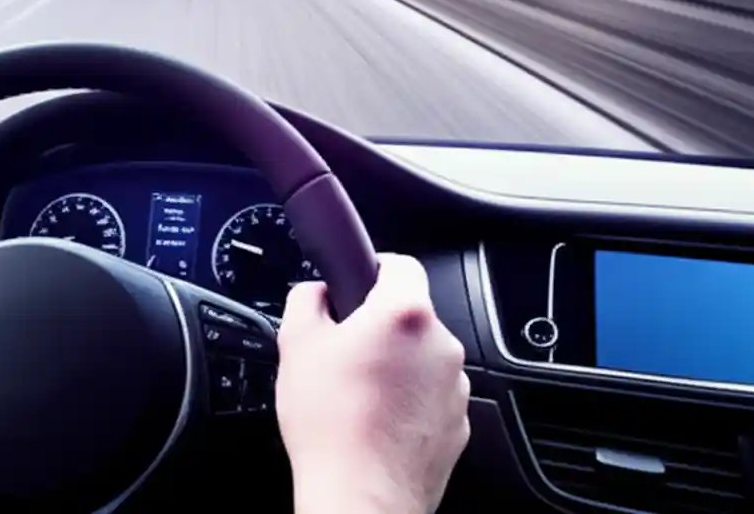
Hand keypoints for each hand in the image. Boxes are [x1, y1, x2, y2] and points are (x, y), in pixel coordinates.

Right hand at [276, 254, 468, 513]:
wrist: (361, 495)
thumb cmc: (331, 424)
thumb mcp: (295, 344)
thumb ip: (306, 300)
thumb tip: (315, 293)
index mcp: (404, 313)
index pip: (399, 263)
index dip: (373, 268)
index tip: (357, 283)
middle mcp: (441, 344)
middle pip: (410, 314)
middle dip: (378, 326)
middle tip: (343, 349)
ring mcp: (454, 386)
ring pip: (421, 357)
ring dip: (395, 365)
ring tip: (356, 392)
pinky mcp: (458, 422)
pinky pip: (430, 395)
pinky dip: (407, 400)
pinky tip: (374, 419)